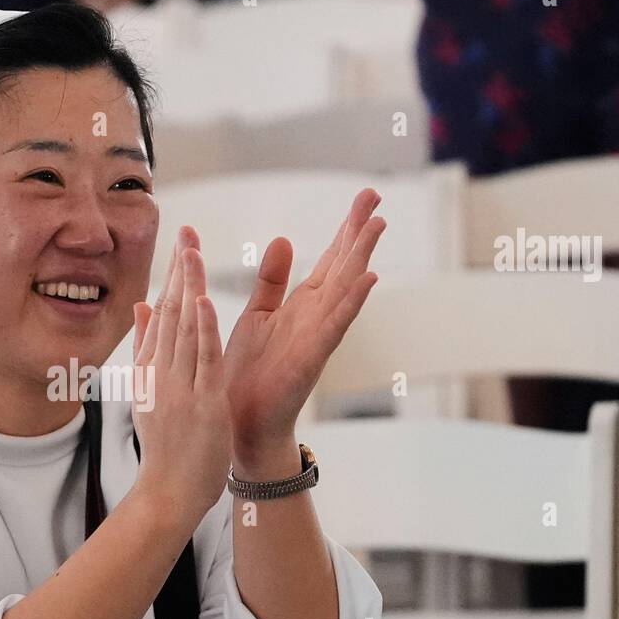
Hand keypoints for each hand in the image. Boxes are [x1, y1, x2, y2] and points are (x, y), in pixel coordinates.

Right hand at [129, 226, 231, 528]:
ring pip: (185, 329)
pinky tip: (203, 301)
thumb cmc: (165, 448)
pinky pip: (202, 361)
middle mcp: (160, 372)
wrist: (167, 492)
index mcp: (150, 369)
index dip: (172, 275)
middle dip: (180, 271)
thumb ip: (146, 347)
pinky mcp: (200, 403)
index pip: (161, 313)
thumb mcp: (147, 391)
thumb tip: (140, 305)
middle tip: (187, 231)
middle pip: (171, 313)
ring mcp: (179, 387)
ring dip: (190, 288)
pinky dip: (202, 330)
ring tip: (193, 251)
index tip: (181, 242)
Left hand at [222, 188, 385, 466]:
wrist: (240, 424)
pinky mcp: (310, 358)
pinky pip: (334, 326)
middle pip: (342, 266)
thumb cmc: (248, 374)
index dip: (346, 229)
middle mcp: (314, 318)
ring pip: (344, 289)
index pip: (329, 260)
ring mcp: (316, 337)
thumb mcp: (257, 316)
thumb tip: (284, 239)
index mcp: (300, 307)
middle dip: (358, 231)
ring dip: (361, 257)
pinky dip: (352, 303)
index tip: (365, 197)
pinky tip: (369, 280)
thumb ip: (271, 280)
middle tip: (376, 194)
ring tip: (378, 224)